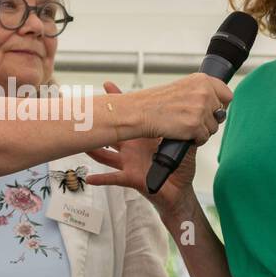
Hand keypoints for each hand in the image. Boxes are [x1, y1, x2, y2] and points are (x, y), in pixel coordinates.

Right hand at [85, 81, 199, 217]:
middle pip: (112, 133)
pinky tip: (89, 178)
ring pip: (105, 154)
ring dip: (94, 149)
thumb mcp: (182, 144)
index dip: (120, 102)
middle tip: (87, 112)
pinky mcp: (130, 178)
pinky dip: (101, 179)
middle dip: (101, 123)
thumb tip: (194, 110)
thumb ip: (184, 128)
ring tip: (81, 142)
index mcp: (144, 137)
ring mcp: (128, 162)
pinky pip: (112, 179)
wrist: (179, 191)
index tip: (107, 85)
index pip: (131, 117)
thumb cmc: (180, 168)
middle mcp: (132, 148)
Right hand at [123, 72, 230, 145]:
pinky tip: (182, 133)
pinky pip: (203, 138)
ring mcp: (200, 109)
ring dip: (201, 130)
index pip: (226, 95)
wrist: (140, 112)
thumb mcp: (182, 87)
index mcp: (202, 80)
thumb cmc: (155, 102)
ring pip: (213, 128)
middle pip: (220, 114)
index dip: (219, 105)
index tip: (211, 109)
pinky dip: (194, 139)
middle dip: (208, 119)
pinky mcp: (195, 126)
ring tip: (183, 125)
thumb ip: (201, 92)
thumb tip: (219, 106)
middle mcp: (204, 92)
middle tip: (190, 118)